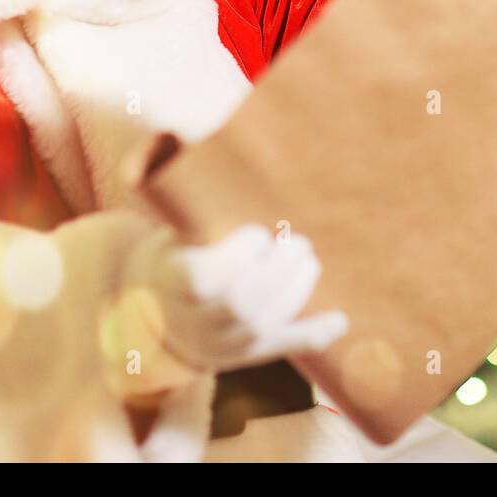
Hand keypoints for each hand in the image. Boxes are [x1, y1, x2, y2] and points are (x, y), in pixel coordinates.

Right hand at [123, 223, 348, 371]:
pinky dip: (312, 335)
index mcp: (171, 283)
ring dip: (297, 288)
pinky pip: (281, 348)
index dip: (238, 255)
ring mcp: (222, 344)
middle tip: (297, 242)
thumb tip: (187, 141)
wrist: (156, 313)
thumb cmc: (172, 254)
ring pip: (265, 323)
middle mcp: (195, 321)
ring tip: (307, 259)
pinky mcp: (246, 355)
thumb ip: (191, 203)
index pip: (204, 278)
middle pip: (242, 301)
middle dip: (278, 268)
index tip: (256, 234)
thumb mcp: (170, 230)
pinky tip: (339, 320)